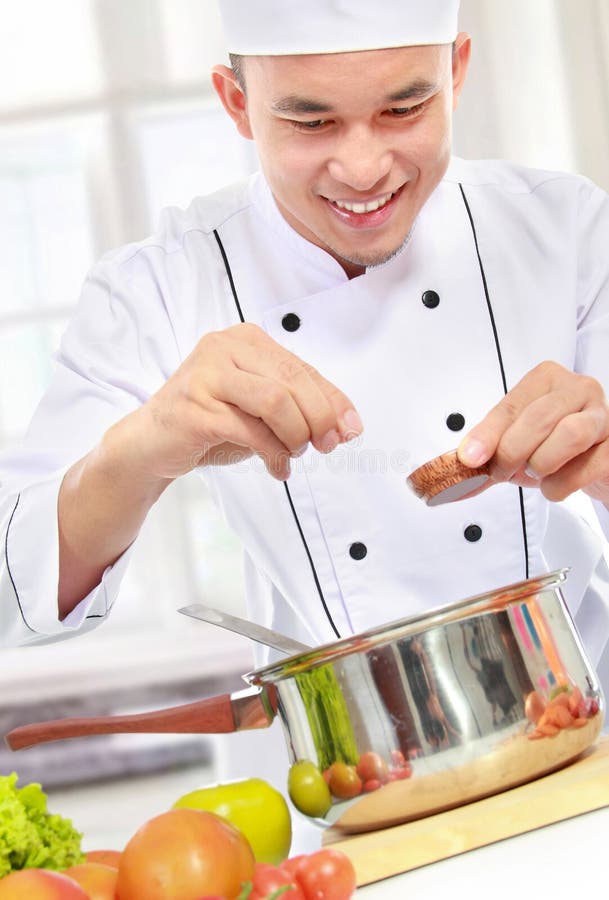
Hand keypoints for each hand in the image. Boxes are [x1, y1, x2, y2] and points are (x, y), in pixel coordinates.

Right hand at [124, 323, 361, 481]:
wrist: (151, 443)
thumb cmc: (210, 422)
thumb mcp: (260, 409)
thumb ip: (299, 408)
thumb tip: (347, 426)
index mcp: (246, 339)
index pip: (303, 368)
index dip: (333, 401)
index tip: (351, 430)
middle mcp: (225, 347)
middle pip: (293, 382)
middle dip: (319, 419)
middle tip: (327, 447)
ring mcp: (207, 374)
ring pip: (276, 401)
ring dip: (295, 435)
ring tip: (294, 454)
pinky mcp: (195, 406)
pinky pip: (250, 430)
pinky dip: (274, 454)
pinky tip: (278, 469)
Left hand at [457, 361, 608, 503]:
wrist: (594, 464)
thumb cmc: (553, 448)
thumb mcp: (516, 446)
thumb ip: (487, 457)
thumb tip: (453, 474)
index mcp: (546, 380)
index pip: (511, 406)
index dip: (488, 434)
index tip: (470, 458)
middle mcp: (577, 389)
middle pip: (538, 417)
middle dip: (512, 450)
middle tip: (502, 472)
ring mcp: (602, 415)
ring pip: (570, 433)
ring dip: (542, 462)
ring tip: (534, 473)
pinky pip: (589, 465)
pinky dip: (563, 483)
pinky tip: (554, 486)